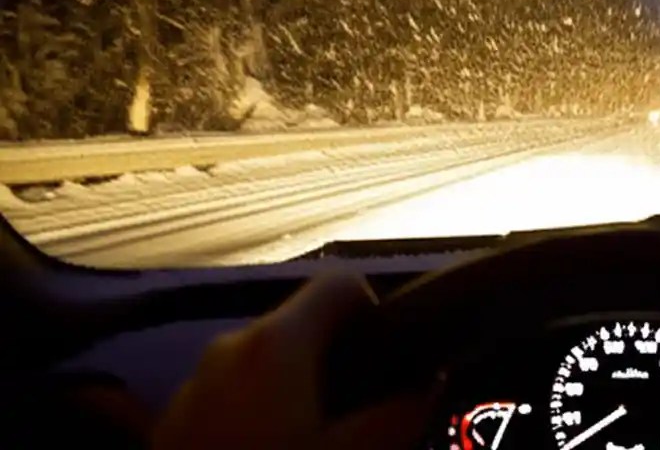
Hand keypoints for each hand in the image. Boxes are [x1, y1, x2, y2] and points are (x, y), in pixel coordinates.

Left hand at [153, 273, 435, 449]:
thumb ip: (398, 415)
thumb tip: (427, 382)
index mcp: (277, 341)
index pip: (340, 283)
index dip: (373, 313)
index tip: (385, 363)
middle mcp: (232, 345)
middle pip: (303, 328)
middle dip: (337, 363)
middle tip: (357, 418)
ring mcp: (196, 381)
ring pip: (267, 366)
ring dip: (297, 392)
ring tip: (312, 442)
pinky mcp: (175, 418)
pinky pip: (232, 396)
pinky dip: (259, 414)